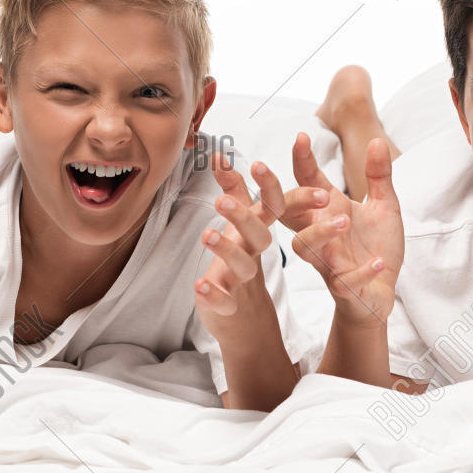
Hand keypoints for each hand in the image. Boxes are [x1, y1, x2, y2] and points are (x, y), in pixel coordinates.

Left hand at [192, 154, 292, 342]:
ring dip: (227, 251)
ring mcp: (242, 281)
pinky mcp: (229, 307)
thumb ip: (232, 191)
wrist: (246, 318)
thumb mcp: (239, 225)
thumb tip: (218, 155)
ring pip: (243, 267)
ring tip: (207, 235)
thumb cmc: (241, 260)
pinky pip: (226, 302)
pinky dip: (215, 295)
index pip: (271, 207)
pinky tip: (200, 286)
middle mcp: (253, 254)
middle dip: (244, 216)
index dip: (269, 186)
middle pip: (259, 235)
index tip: (258, 164)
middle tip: (222, 200)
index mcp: (256, 233)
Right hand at [286, 132, 402, 326]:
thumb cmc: (374, 245)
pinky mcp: (344, 287)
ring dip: (321, 233)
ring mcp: (329, 261)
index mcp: (327, 210)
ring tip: (345, 220)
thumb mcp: (384, 206)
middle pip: (287, 214)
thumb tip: (376, 140)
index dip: (302, 160)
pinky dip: (359, 272)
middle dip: (287, 198)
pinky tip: (378, 263)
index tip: (302, 136)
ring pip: (305, 248)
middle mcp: (320, 234)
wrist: (380, 292)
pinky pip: (343, 281)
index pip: (306, 182)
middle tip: (305, 186)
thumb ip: (379, 176)